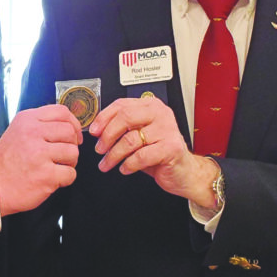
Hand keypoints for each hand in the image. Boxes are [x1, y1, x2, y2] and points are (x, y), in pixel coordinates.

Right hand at [0, 105, 81, 215]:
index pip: (61, 112)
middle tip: (64, 155)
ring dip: (69, 162)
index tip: (74, 135)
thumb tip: (68, 126)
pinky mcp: (46, 175)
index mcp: (27, 120)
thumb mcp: (17, 131)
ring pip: (73, 152)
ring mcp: (40, 154)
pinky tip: (53, 179)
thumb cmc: (6, 162)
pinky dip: (65, 179)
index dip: (73, 124)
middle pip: (69, 132)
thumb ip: (39, 125)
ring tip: (57, 167)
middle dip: (71, 145)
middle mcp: (33, 133)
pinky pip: (70, 173)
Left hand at [89, 97, 217, 207]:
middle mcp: (160, 114)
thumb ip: (123, 127)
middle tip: (99, 149)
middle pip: (125, 118)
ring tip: (107, 163)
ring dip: (113, 155)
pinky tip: (125, 168)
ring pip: (130, 140)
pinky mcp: (171, 148)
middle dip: (107, 136)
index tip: (94, 131)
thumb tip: (97, 129)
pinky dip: (128, 165)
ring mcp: (167, 130)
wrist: (183, 171)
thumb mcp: (139, 135)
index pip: (121, 105)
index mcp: (151, 106)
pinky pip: (140, 156)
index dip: (103, 118)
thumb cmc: (159, 152)